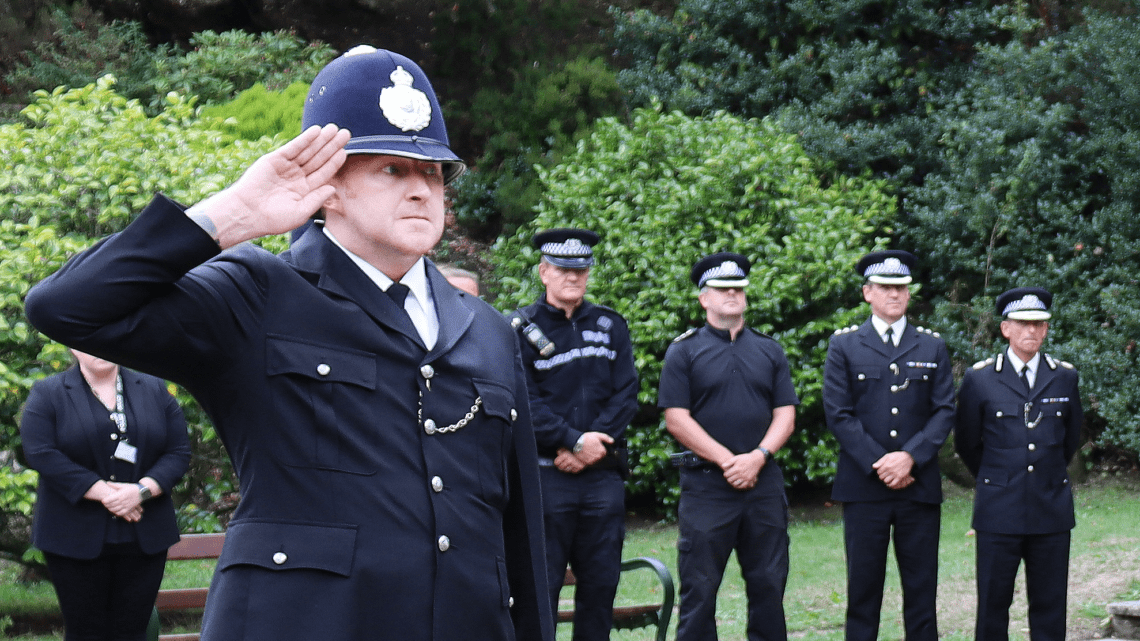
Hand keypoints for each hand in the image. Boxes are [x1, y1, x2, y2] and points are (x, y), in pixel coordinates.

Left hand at [101, 482, 143, 519]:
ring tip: (109, 507)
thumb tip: (107, 482)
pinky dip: (116, 513)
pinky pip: (121, 513)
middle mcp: (122, 501)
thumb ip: (114, 485)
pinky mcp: (129, 509)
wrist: (142, 492)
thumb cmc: (132, 488)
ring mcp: (126, 505)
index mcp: (120, 494)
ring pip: (115, 510)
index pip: (109, 499)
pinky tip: (115, 510)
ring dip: (110, 509)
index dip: (104, 501)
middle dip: (106, 505)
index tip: (103, 500)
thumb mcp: (123, 485)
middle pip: (110, 505)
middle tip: (105, 504)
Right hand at [194, 124, 351, 246]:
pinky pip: (293, 147)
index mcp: (304, 190)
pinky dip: (304, 139)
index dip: (334, 162)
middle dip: (331, 146)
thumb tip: (332, 188)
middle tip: (345, 134)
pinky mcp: (275, 159)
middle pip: (318, 158)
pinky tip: (316, 131)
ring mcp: (286, 167)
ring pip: (308, 151)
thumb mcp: (300, 212)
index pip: (323, 173)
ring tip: (334, 128)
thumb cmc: (273, 219)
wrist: (247, 213)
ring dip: (321, 139)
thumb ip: (317, 199)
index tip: (344, 151)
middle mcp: (296, 176)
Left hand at [554, 448, 585, 473]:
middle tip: (562, 464)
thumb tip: (558, 452)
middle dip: (561, 465)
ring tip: (568, 465)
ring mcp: (575, 464)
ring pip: (567, 470)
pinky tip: (573, 465)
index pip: (556, 462)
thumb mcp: (568, 447)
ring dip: (567, 468)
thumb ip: (562, 450)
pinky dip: (573, 469)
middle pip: (561, 467)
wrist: (588, 449)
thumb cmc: (577, 447)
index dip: (557, 462)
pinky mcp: (580, 467)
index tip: (557, 462)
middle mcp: (570, 460)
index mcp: (566, 455)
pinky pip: (573, 471)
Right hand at [574, 432, 613, 465]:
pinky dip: (588, 459)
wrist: (575, 442)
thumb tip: (612, 442)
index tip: (597, 446)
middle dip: (597, 453)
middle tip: (592, 448)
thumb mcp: (598, 435)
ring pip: (595, 460)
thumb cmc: (587, 438)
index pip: (605, 453)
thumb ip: (607, 438)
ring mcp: (592, 461)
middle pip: (600, 457)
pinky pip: (590, 463)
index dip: (601, 449)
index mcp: (602, 452)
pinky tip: (586, 454)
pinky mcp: (586, 463)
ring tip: (588, 451)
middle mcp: (598, 458)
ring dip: (593, 457)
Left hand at [721, 451, 763, 490]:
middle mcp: (741, 474)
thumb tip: (722, 466)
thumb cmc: (745, 458)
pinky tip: (737, 483)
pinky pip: (742, 486)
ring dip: (732, 483)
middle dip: (728, 479)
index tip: (726, 473)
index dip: (725, 474)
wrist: (756, 460)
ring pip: (735, 484)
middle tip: (729, 477)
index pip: (727, 475)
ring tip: (733, 480)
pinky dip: (739, 486)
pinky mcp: (750, 480)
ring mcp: (746, 478)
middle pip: (730, 480)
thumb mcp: (736, 458)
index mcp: (737, 469)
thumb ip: (729, 462)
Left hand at [873, 451, 915, 489]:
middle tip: (885, 475)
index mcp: (886, 465)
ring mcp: (895, 474)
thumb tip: (873, 467)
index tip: (882, 471)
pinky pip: (893, 484)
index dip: (879, 472)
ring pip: (886, 481)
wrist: (908, 457)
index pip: (878, 472)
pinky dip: (890, 485)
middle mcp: (890, 470)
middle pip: (881, 477)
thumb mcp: (888, 456)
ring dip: (886, 480)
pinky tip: (889, 483)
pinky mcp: (900, 477)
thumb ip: (880, 462)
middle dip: (882, 476)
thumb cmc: (897, 456)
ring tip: (887, 478)